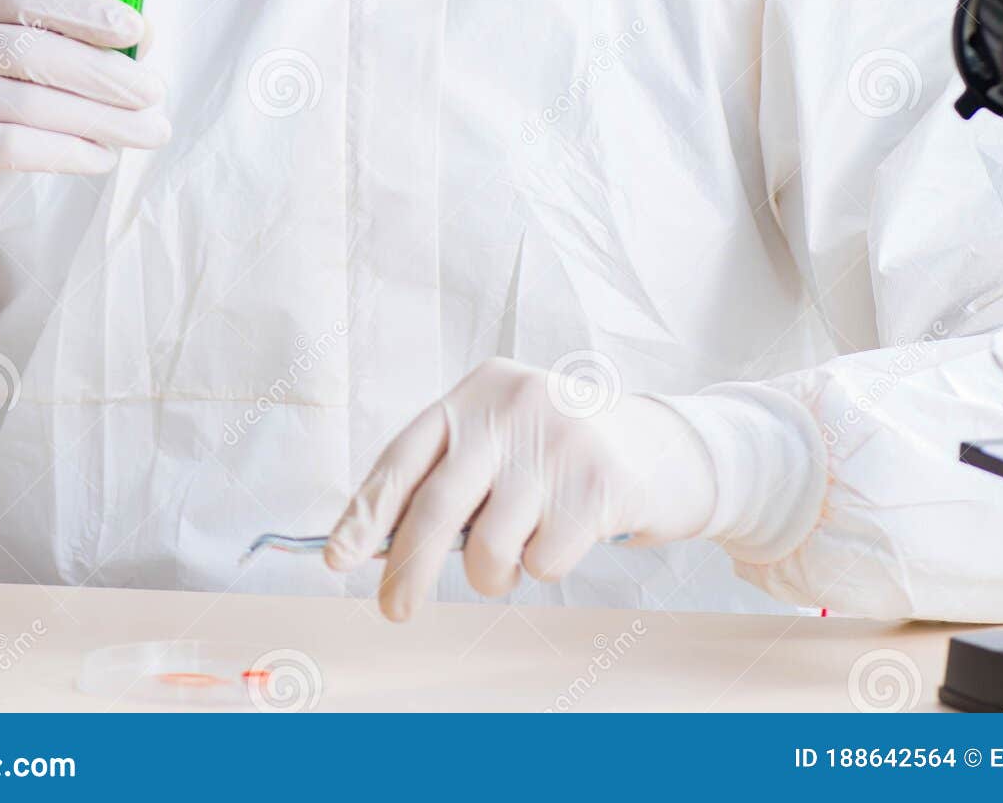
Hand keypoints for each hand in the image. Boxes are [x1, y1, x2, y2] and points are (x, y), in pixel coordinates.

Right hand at [0, 0, 169, 260]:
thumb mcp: (17, 72)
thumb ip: (70, 45)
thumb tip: (144, 35)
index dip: (84, 11)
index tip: (137, 31)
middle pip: (33, 53)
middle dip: (106, 75)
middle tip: (155, 95)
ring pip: (31, 104)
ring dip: (103, 119)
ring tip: (149, 130)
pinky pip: (16, 146)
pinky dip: (70, 151)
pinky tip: (103, 157)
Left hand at [325, 356, 717, 620]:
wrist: (665, 446)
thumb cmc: (562, 453)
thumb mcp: (504, 440)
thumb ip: (454, 476)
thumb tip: (385, 547)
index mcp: (478, 392)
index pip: (404, 455)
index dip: (366, 512)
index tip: (337, 558)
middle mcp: (512, 406)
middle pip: (435, 507)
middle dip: (408, 571)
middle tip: (395, 610)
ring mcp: (558, 442)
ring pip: (489, 549)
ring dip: (495, 574)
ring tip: (522, 548)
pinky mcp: (599, 484)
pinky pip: (543, 563)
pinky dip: (547, 566)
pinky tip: (571, 533)